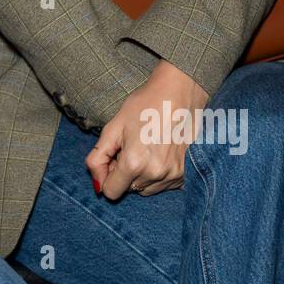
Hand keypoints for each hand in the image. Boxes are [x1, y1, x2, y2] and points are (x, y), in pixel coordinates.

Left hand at [84, 60, 209, 199]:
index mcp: (134, 163)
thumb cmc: (145, 104)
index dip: (108, 175)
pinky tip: (163, 151)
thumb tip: (96, 184)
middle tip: (133, 147)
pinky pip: (165, 185)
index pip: (110, 191)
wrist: (181, 92)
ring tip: (149, 147)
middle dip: (126, 173)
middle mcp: (155, 174)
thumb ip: (98, 157)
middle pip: (129, 189)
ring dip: (143, 175)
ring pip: (147, 188)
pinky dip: (160, 174)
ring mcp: (174, 176)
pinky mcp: (187, 174)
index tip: (115, 158)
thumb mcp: (114, 126)